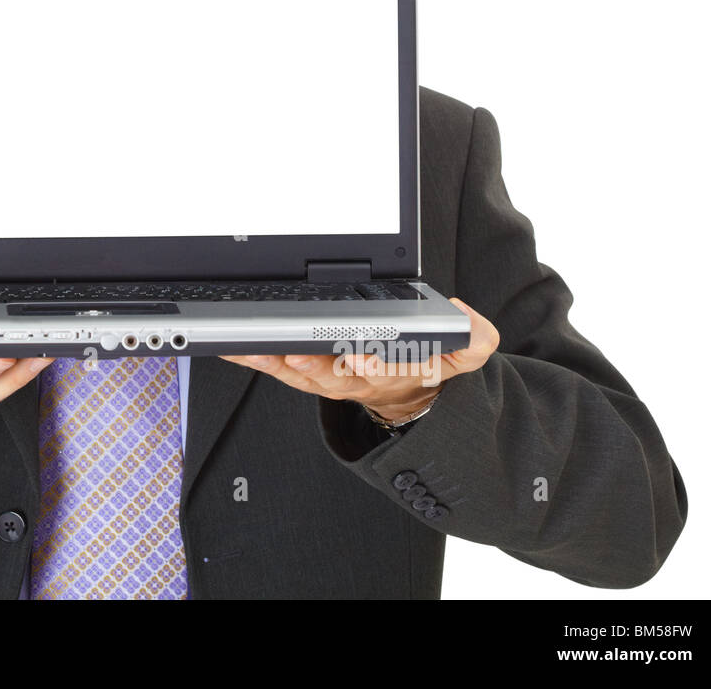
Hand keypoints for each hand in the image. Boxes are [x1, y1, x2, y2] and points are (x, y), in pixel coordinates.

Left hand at [220, 297, 499, 420]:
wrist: (408, 395)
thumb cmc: (429, 361)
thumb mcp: (465, 353)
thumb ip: (474, 339)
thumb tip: (463, 315)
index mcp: (399, 371)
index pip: (387, 368)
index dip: (373, 362)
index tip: (358, 354)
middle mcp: (361, 379)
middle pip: (335, 375)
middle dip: (313, 365)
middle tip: (293, 351)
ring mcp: (332, 379)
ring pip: (300, 373)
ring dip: (274, 361)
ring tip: (250, 346)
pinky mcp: (308, 373)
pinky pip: (280, 368)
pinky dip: (257, 358)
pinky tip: (236, 345)